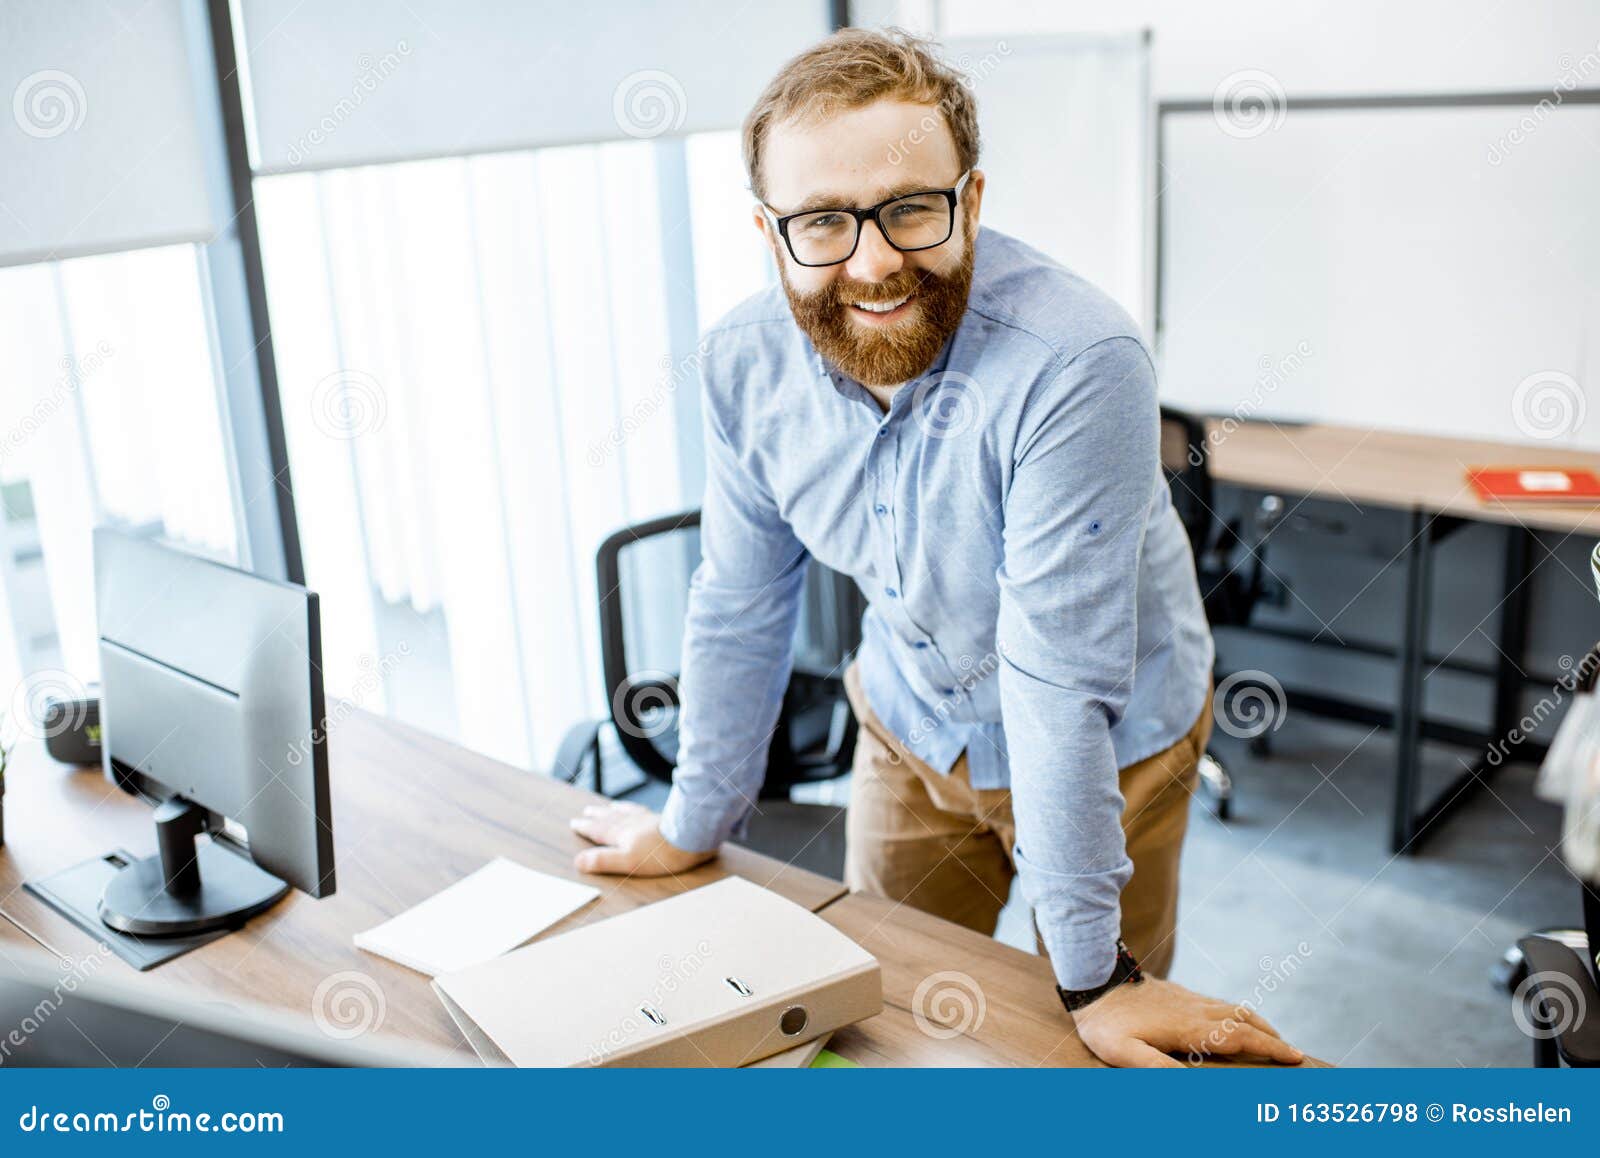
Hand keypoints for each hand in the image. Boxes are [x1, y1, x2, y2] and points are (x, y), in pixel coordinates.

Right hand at [569, 801, 716, 876]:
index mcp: (622, 835)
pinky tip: (640, 810)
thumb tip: (579, 861)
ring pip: (627, 812)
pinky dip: (637, 809)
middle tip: (587, 811)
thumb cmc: (661, 853)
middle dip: (598, 816)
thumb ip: (603, 861)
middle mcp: (633, 824)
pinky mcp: (663, 819)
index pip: (600, 830)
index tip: (576, 822)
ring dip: (615, 810)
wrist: (690, 838)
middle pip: (611, 818)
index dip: (586, 827)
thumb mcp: (627, 862)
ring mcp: (648, 820)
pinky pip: (644, 811)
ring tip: (609, 806)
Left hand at [1071, 977, 1304, 1067]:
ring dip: (1256, 1022)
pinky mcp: (1178, 993)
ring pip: (1232, 1008)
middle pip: (1243, 1020)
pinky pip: (1216, 1003)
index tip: (1294, 1057)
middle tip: (1293, 1052)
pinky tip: (1232, 1019)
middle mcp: (1194, 1010)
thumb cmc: (1106, 1023)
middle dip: (1271, 1037)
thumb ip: (1154, 1069)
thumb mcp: (1123, 1053)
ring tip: (1271, 1037)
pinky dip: (1236, 1013)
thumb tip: (1189, 1086)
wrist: (1093, 980)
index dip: (1269, 1047)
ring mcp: (1187, 999)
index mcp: (1188, 1028)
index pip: (1239, 1037)